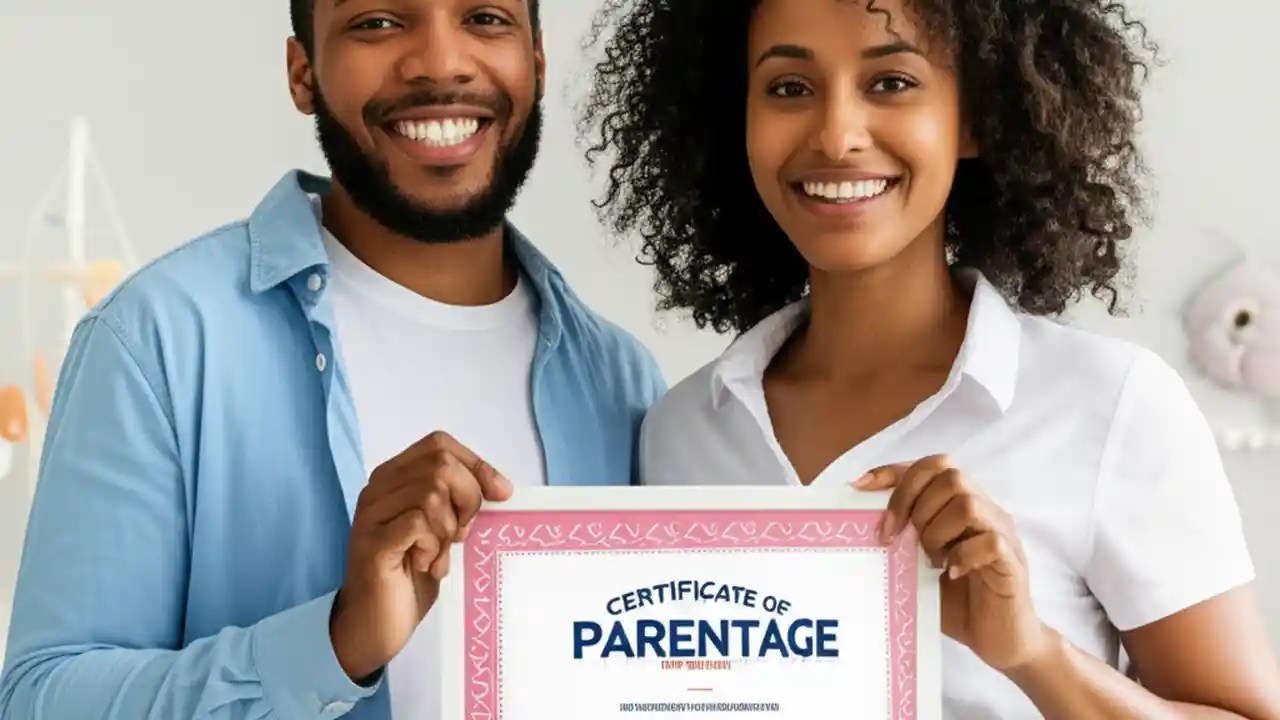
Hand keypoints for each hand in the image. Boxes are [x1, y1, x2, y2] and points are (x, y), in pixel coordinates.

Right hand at [330, 431, 512, 682]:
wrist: (375, 626)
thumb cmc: (412, 576)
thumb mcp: (444, 530)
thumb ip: (460, 502)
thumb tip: (501, 486)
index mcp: (394, 477)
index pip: (439, 444)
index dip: (476, 464)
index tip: (500, 494)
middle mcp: (377, 488)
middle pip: (441, 463)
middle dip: (467, 498)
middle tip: (461, 534)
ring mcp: (371, 515)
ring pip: (432, 492)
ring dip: (448, 528)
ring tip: (439, 554)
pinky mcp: (373, 544)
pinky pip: (418, 524)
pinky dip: (433, 546)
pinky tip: (427, 565)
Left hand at [855, 455, 1051, 672]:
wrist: (1000, 639)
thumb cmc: (957, 599)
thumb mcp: (917, 565)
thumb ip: (900, 539)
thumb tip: (858, 520)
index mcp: (961, 505)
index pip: (931, 466)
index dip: (895, 472)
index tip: (861, 488)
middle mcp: (985, 511)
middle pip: (949, 474)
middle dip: (912, 504)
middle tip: (899, 540)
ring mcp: (1002, 534)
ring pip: (967, 503)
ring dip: (936, 530)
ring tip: (930, 560)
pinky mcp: (1012, 563)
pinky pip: (990, 542)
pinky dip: (962, 556)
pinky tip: (951, 573)